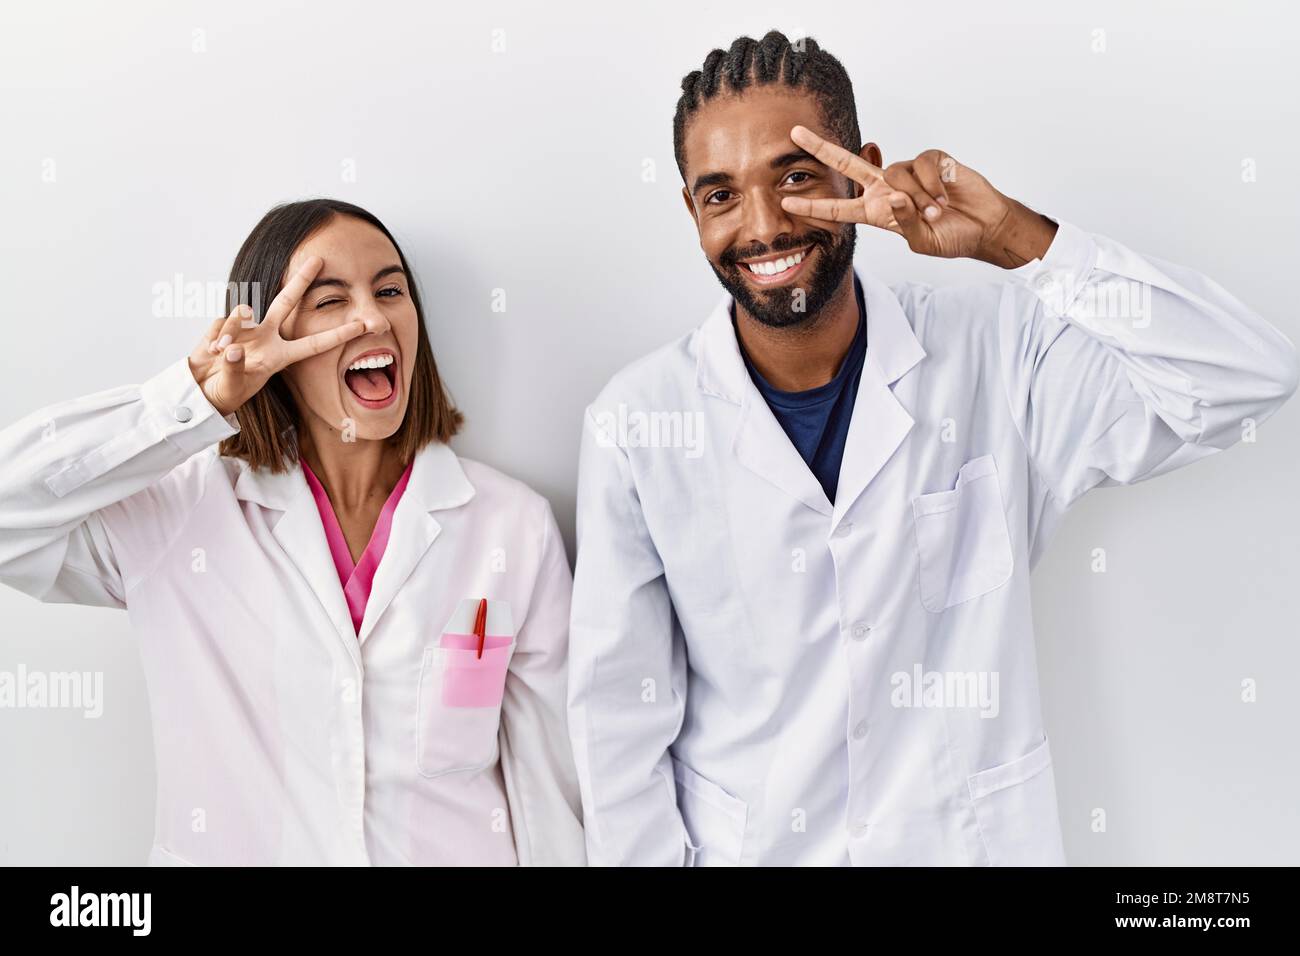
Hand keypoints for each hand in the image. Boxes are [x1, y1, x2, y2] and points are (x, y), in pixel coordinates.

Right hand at [187, 255, 367, 416]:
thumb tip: (234, 348)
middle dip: (300, 280)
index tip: (363, 325)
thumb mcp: (233, 386)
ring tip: (221, 351)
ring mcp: (246, 329)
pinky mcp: (223, 325)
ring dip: (233, 328)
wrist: (199, 389)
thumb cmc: (225, 391)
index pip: (314, 344)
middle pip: (286, 303)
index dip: (338, 335)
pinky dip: (215, 339)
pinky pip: (221, 324)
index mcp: (280, 356)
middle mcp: (267, 338)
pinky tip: (210, 352)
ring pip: (244, 314)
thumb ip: (235, 367)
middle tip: (317, 259)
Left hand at [779, 126, 1054, 266]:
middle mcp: (888, 189)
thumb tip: (895, 199)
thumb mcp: (923, 242)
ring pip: (897, 172)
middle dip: (822, 149)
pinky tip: (947, 195)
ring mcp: (909, 173)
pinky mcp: (932, 160)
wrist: (984, 226)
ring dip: (919, 197)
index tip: (786, 202)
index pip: (841, 207)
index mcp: (878, 212)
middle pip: (849, 163)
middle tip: (795, 133)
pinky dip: (935, 184)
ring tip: (937, 211)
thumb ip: (905, 223)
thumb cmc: (951, 237)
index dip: (815, 205)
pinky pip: (924, 165)